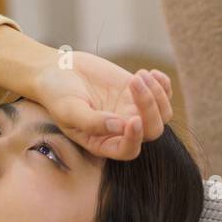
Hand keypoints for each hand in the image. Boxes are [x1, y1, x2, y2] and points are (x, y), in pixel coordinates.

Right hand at [31, 54, 173, 159]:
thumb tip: (119, 126)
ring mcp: (133, 112)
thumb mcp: (68, 110)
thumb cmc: (58, 94)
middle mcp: (123, 131)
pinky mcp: (138, 94)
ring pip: (163, 114)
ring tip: (139, 75)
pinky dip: (163, 84)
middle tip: (134, 82)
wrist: (58, 71)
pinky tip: (150, 72)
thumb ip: (92, 122)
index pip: (128, 150)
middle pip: (152, 131)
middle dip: (149, 108)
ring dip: (157, 94)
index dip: (135, 138)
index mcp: (105, 143)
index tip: (133, 119)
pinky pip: (163, 94)